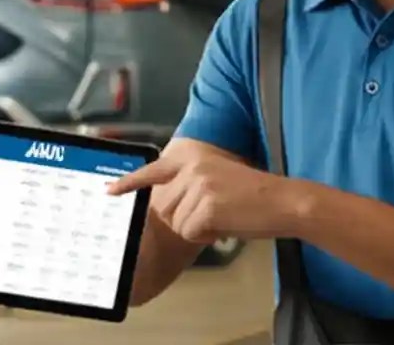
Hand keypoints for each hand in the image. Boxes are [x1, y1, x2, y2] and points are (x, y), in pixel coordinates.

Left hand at [107, 146, 299, 242]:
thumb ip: (189, 187)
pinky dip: (205, 237)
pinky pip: (190, 232)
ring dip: (195, 229)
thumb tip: (163, 206)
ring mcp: (197, 183)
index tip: (110, 191)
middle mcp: (191, 165)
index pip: (153, 170)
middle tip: (212, 217)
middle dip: (182, 220)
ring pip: (175, 222)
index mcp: (192, 156)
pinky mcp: (206, 204)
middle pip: (163, 206)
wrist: (282, 202)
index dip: (130, 183)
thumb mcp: (216, 181)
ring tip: (222, 218)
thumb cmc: (252, 197)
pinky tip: (225, 227)